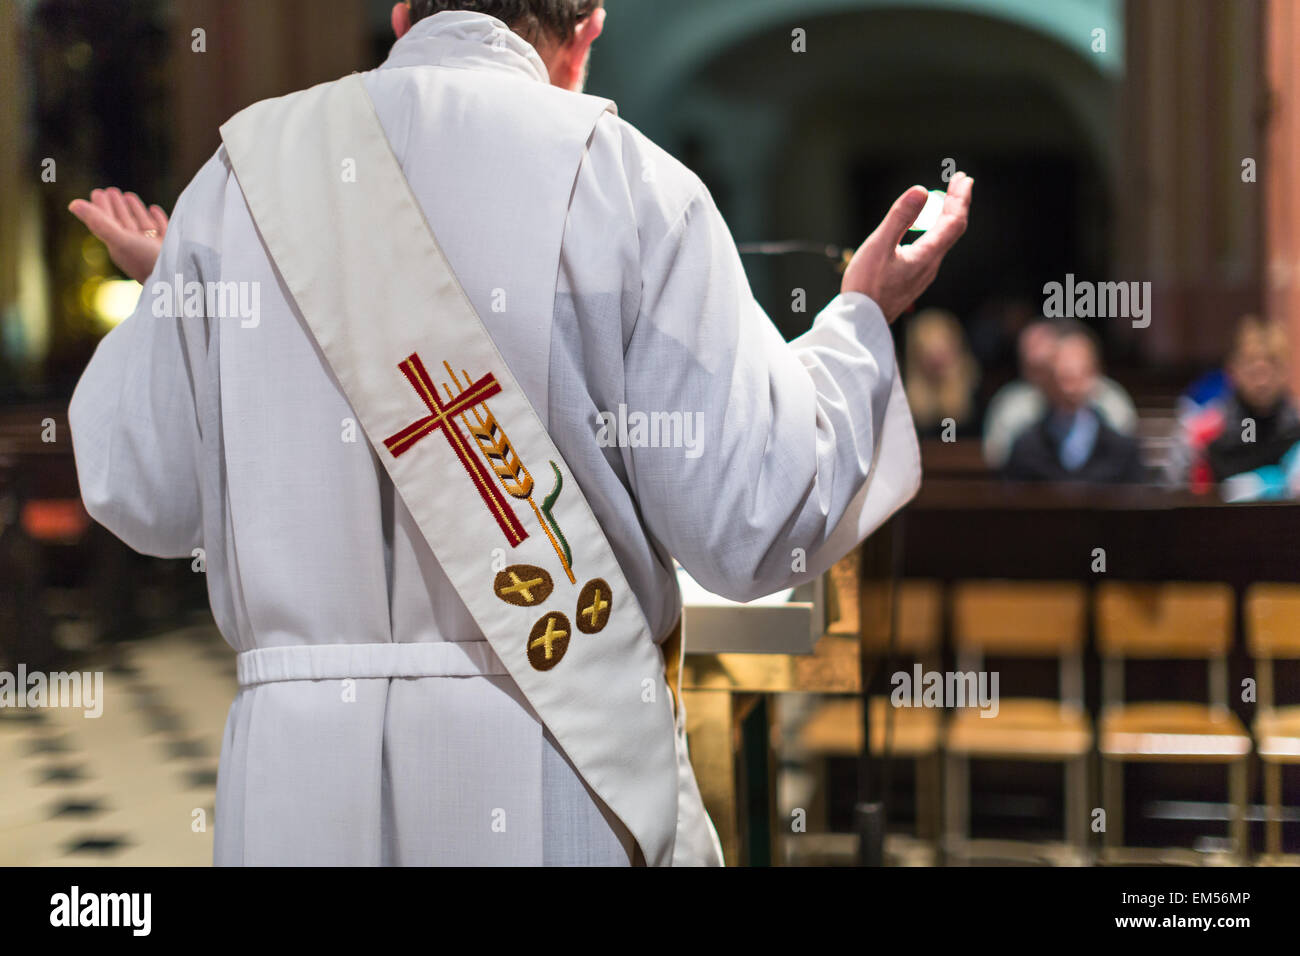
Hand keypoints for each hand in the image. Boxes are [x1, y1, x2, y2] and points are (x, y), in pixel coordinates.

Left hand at [68, 188, 167, 283]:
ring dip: (134, 210)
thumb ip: (98, 222)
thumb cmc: (147, 260)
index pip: (108, 222)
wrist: (178, 279)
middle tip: (112, 191)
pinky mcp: (170, 246)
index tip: (97, 192)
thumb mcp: (120, 239)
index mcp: (120, 245)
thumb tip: (72, 203)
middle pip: (123, 222)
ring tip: (129, 195)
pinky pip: (161, 229)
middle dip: (117, 207)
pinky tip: (154, 209)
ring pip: (141, 225)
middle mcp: (135, 246)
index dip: (102, 207)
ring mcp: (153, 247)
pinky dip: (156, 218)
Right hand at [841, 172, 972, 321]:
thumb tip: (921, 190)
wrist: (861, 321)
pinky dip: (935, 230)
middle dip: (957, 203)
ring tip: (946, 199)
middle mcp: (930, 264)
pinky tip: (926, 228)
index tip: (963, 179)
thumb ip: (900, 217)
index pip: (954, 222)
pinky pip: (932, 249)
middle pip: (952, 229)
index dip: (961, 198)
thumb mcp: (880, 245)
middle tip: (959, 181)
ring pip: (942, 240)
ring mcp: (923, 273)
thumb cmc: (866, 285)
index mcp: (927, 255)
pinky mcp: (913, 279)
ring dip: (947, 216)